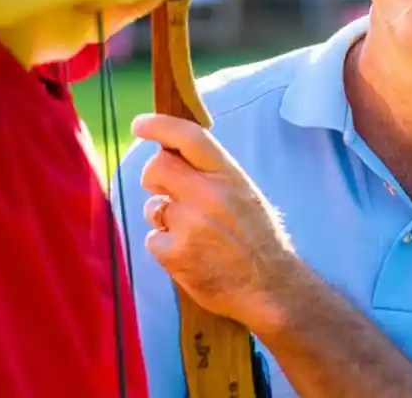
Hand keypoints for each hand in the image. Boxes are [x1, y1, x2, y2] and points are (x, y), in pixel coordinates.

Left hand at [133, 113, 295, 327]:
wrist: (271, 287)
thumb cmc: (257, 239)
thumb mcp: (245, 194)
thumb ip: (213, 175)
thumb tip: (175, 155)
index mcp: (230, 176)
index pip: (190, 138)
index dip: (160, 126)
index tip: (140, 124)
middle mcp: (210, 195)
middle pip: (158, 166)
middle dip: (153, 176)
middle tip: (162, 189)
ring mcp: (191, 225)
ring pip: (154, 207)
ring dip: (164, 217)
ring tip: (193, 234)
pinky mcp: (175, 253)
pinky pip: (153, 239)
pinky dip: (166, 247)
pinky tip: (190, 256)